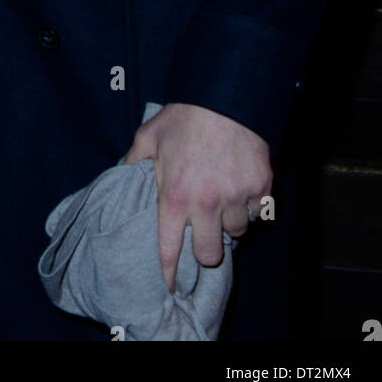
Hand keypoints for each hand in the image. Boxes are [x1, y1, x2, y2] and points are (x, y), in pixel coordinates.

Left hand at [123, 102, 271, 292]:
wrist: (224, 96)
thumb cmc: (184, 116)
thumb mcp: (149, 136)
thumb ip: (134, 160)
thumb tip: (120, 174)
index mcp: (174, 196)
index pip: (169, 250)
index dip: (169, 273)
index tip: (171, 285)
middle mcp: (205, 203)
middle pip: (209, 255)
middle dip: (206, 250)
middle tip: (205, 235)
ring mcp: (236, 197)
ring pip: (237, 233)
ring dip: (230, 222)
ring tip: (223, 201)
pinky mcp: (261, 187)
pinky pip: (258, 212)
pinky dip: (252, 206)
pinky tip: (242, 189)